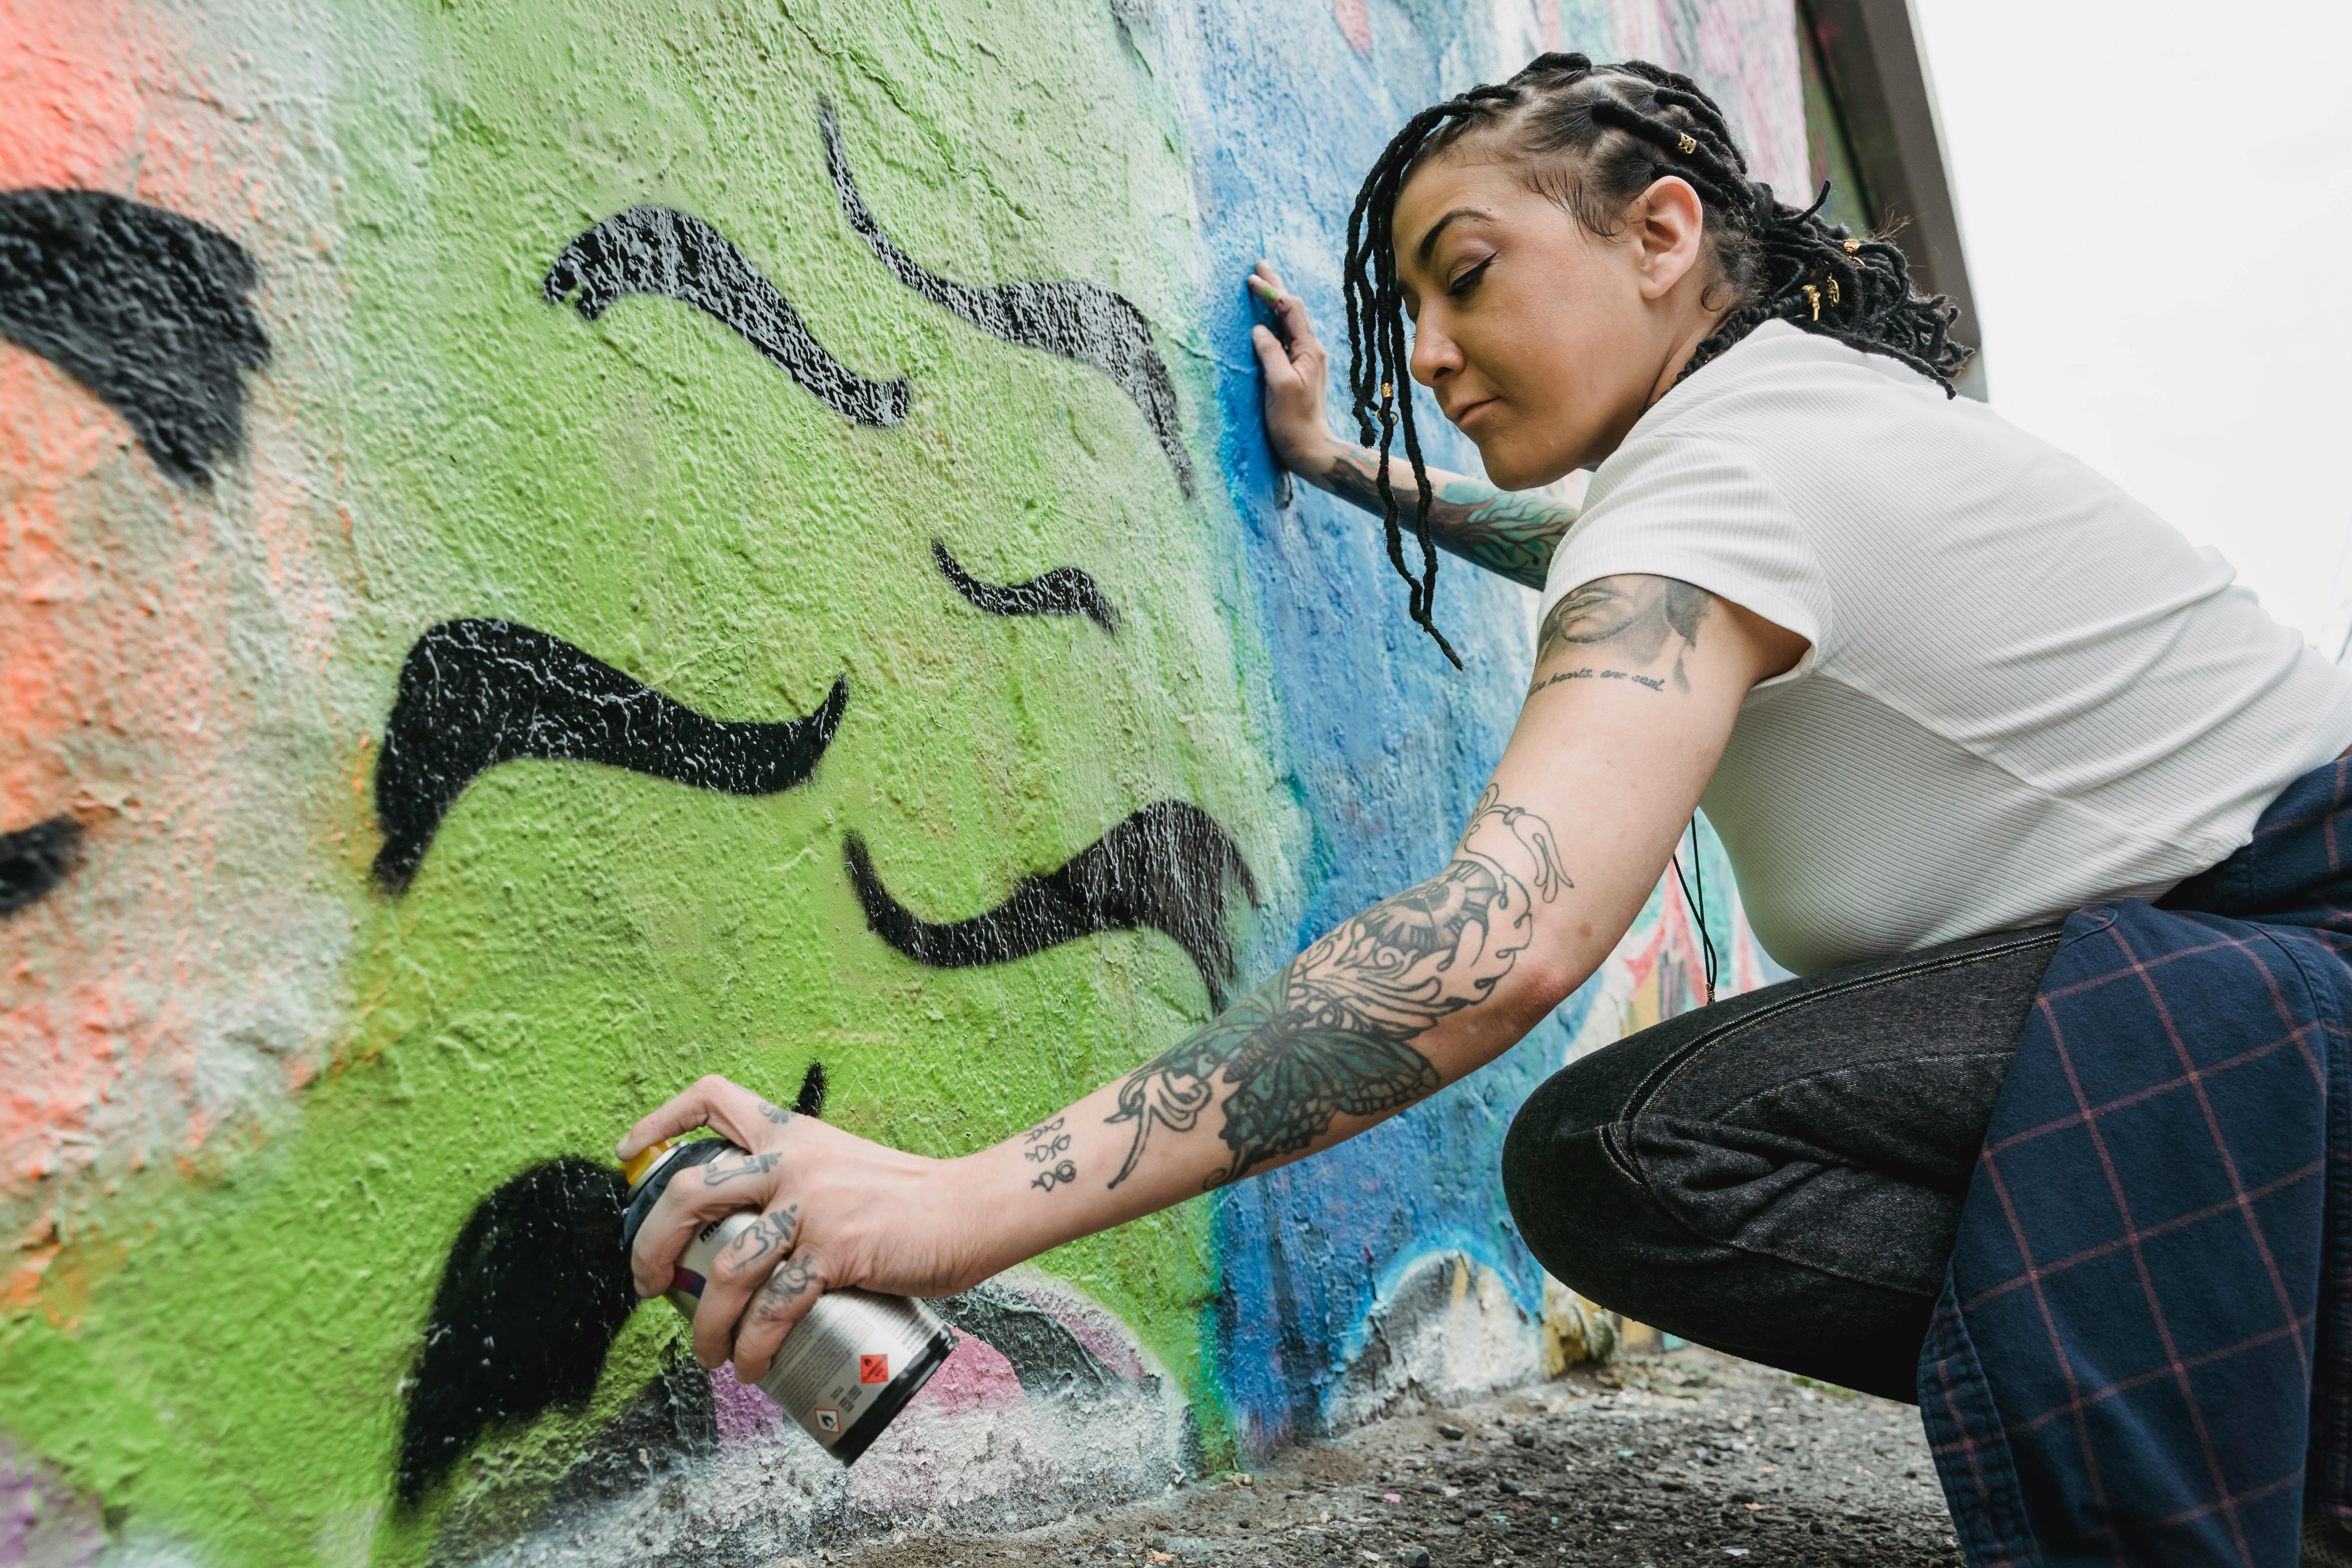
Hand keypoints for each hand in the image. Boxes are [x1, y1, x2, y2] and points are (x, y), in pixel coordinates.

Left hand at [616, 1075, 988, 1383]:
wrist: (973, 1209)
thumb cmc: (911, 1200)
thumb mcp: (843, 1169)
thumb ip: (795, 1186)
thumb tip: (744, 1237)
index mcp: (794, 1135)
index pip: (714, 1098)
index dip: (661, 1121)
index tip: (628, 1150)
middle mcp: (794, 1162)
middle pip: (690, 1192)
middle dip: (650, 1245)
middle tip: (647, 1283)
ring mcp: (813, 1205)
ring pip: (726, 1267)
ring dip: (705, 1323)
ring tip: (707, 1354)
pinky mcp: (837, 1250)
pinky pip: (774, 1306)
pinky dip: (753, 1344)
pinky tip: (751, 1364)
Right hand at [1247, 261, 1342, 479]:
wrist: (1310, 449)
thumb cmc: (1293, 421)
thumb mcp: (1279, 385)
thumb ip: (1270, 353)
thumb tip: (1259, 330)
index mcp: (1310, 349)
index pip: (1291, 309)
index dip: (1272, 292)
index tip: (1251, 279)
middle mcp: (1311, 351)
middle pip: (1292, 311)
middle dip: (1276, 288)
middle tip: (1259, 266)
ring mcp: (1305, 361)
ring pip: (1289, 323)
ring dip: (1275, 303)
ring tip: (1263, 285)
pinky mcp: (1298, 372)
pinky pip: (1286, 338)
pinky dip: (1274, 323)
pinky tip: (1267, 320)